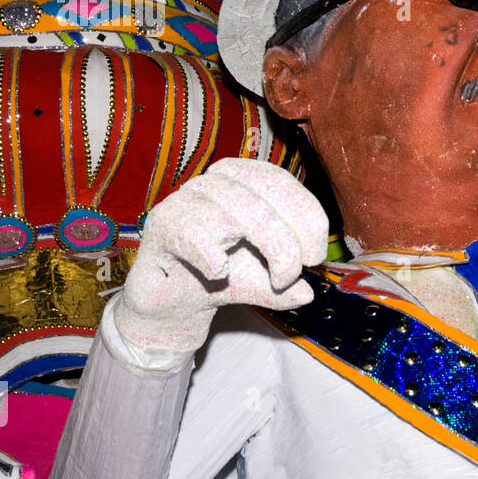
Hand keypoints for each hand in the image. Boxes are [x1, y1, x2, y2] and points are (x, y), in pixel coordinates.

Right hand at [114, 158, 329, 354]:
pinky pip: (193, 232)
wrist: (173, 299)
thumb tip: (306, 293)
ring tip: (265, 282)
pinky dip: (212, 257)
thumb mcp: (266, 281)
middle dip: (286, 247)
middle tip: (290, 279)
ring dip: (258, 255)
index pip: (282, 183)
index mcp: (247, 179)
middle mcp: (217, 180)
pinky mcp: (161, 221)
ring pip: (233, 218)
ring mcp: (186, 197)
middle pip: (262, 204)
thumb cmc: (224, 275)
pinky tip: (219, 272)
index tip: (315, 258)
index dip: (308, 219)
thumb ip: (288, 283)